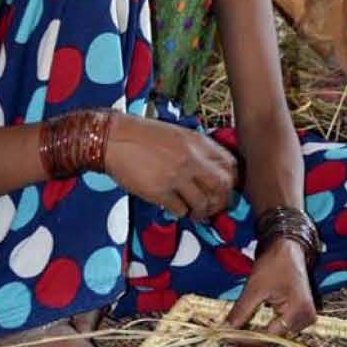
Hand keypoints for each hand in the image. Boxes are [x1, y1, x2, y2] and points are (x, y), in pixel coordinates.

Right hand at [99, 113, 238, 221]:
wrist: (113, 138)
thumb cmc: (143, 136)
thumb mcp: (178, 135)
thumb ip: (198, 151)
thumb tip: (213, 172)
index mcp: (198, 143)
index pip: (231, 165)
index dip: (232, 181)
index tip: (225, 188)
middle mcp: (192, 159)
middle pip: (223, 187)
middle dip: (222, 201)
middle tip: (214, 206)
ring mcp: (177, 176)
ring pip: (204, 203)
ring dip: (202, 211)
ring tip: (195, 212)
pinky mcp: (160, 192)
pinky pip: (181, 210)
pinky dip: (181, 212)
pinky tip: (175, 207)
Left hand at [226, 237, 321, 334]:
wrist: (289, 249)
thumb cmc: (275, 263)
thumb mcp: (255, 288)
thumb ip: (241, 311)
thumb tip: (226, 329)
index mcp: (298, 311)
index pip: (270, 336)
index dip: (247, 339)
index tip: (227, 339)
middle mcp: (305, 318)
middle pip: (273, 339)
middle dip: (250, 338)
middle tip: (228, 336)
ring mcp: (304, 318)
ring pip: (275, 336)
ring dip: (256, 334)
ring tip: (235, 331)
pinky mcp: (299, 316)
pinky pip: (279, 328)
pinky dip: (263, 327)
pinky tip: (248, 326)